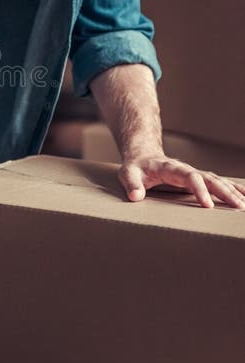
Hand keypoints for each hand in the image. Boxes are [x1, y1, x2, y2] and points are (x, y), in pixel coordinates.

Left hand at [119, 155, 244, 208]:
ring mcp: (193, 173)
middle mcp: (186, 169)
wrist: (143, 155)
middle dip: (225, 192)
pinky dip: (232, 188)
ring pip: (217, 181)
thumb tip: (135, 197)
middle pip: (209, 179)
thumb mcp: (128, 173)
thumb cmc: (136, 167)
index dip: (200, 190)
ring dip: (232, 191)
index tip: (208, 206)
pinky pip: (217, 182)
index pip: (190, 178)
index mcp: (172, 168)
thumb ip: (132, 184)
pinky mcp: (197, 179)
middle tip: (239, 207)